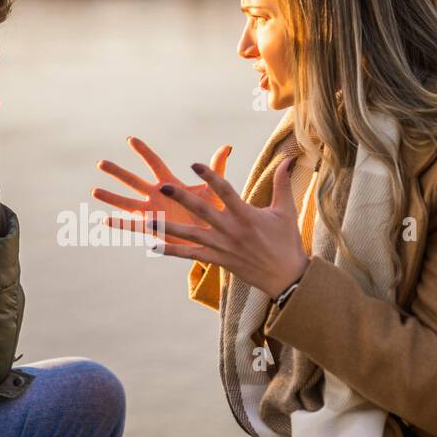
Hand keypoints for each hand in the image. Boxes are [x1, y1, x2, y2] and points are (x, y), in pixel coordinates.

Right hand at [92, 137, 231, 244]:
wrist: (214, 236)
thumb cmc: (213, 211)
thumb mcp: (214, 189)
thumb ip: (216, 168)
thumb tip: (227, 147)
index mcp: (170, 184)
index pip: (154, 163)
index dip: (143, 152)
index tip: (130, 140)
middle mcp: (157, 196)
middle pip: (133, 181)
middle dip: (117, 172)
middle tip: (101, 163)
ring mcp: (153, 212)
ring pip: (127, 202)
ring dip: (112, 197)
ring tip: (95, 190)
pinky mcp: (154, 228)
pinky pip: (133, 225)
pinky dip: (120, 223)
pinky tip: (104, 220)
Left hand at [109, 155, 309, 299]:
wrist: (286, 277)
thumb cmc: (286, 242)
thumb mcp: (286, 210)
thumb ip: (282, 183)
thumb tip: (288, 159)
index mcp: (247, 215)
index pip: (225, 191)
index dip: (210, 176)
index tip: (194, 164)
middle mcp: (231, 230)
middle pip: (202, 212)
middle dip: (182, 199)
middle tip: (162, 187)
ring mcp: (222, 247)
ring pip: (190, 235)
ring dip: (168, 227)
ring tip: (147, 220)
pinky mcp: (218, 260)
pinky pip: (191, 256)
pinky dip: (172, 251)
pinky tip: (153, 246)